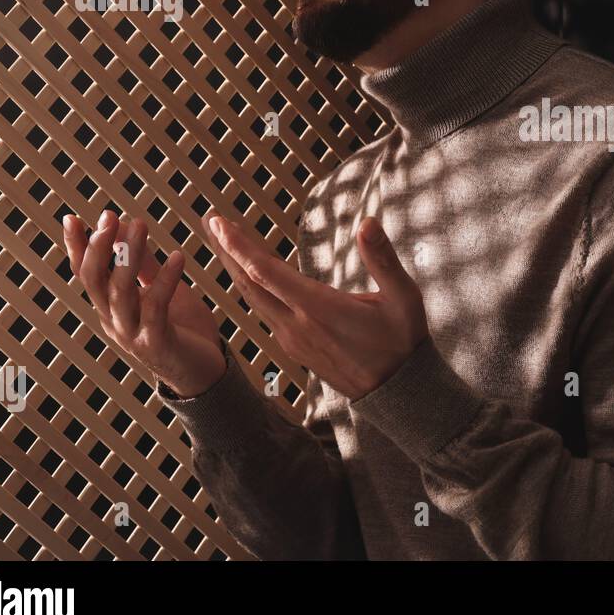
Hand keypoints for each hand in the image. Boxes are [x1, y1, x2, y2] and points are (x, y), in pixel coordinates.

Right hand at [61, 210, 225, 397]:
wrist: (206, 374)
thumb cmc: (183, 331)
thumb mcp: (160, 291)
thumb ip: (143, 266)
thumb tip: (126, 229)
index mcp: (111, 309)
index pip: (85, 275)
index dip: (76, 247)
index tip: (71, 217)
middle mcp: (114, 322)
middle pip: (94, 281)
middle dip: (98, 247)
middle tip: (109, 216)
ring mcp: (132, 335)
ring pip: (120, 292)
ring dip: (129, 255)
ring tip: (140, 224)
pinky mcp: (157, 344)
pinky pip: (156, 307)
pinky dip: (165, 280)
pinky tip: (178, 256)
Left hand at [202, 212, 427, 401]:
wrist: (394, 393)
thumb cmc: (402, 343)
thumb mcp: (403, 298)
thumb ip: (383, 259)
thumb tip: (367, 223)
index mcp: (319, 308)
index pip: (267, 272)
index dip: (240, 246)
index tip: (220, 222)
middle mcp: (297, 324)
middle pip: (249, 283)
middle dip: (227, 249)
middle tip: (210, 221)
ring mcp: (292, 338)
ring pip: (253, 299)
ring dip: (235, 268)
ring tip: (223, 242)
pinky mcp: (295, 347)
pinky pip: (264, 311)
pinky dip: (251, 287)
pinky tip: (251, 276)